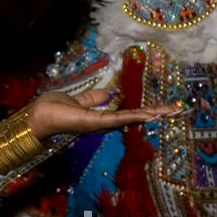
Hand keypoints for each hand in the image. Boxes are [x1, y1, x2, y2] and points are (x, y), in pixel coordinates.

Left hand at [26, 89, 178, 138]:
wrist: (37, 117)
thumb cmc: (52, 109)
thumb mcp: (78, 100)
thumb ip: (93, 98)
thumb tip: (110, 93)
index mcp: (101, 117)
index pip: (128, 113)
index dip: (146, 111)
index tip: (165, 108)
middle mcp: (104, 123)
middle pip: (135, 117)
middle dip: (157, 113)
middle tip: (179, 109)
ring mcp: (101, 123)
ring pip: (132, 118)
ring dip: (152, 114)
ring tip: (172, 110)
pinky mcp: (94, 122)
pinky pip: (119, 118)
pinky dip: (135, 116)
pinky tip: (150, 114)